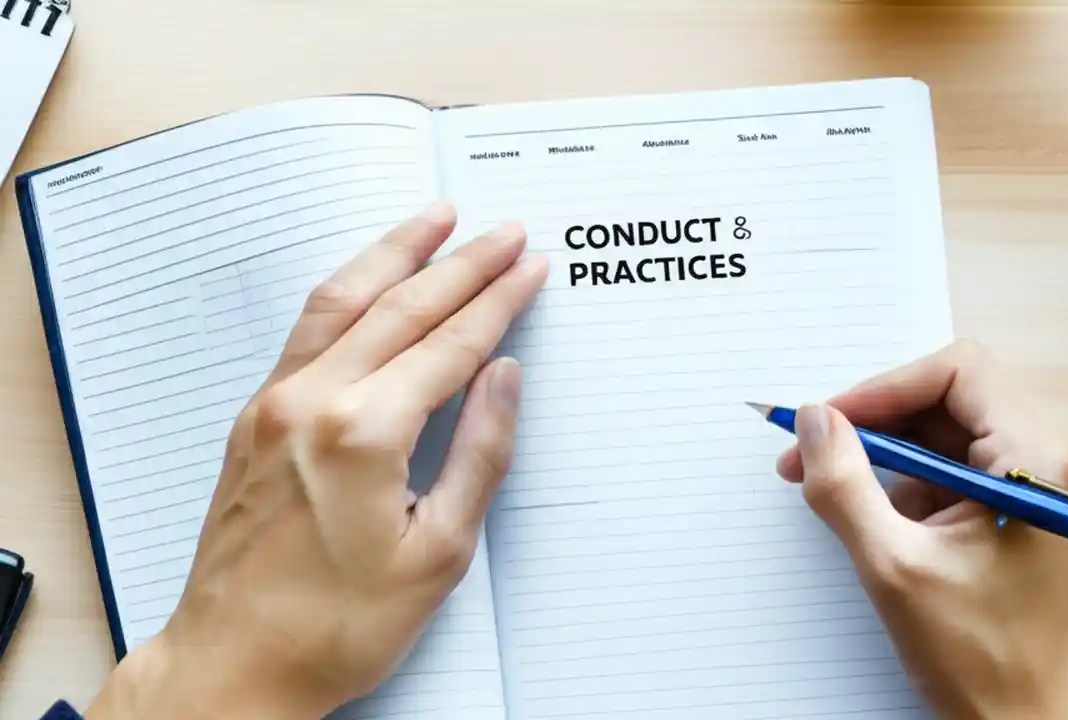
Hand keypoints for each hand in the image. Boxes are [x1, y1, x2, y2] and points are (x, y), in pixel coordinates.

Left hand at [85, 203, 548, 719]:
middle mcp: (313, 401)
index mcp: (364, 433)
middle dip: (462, 263)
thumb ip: (478, 453)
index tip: (530, 267)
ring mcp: (275, 404)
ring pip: (343, 300)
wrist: (234, 661)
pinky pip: (309, 329)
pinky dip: (349, 290)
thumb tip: (503, 379)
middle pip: (402, 307)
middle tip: (504, 232)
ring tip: (435, 218)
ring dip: (395, 252)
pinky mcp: (256, 417)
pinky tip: (370, 278)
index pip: (450, 345)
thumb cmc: (335, 625)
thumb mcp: (438, 551)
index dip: (499, 301)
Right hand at [777, 341, 1067, 719]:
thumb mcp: (892, 566)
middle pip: (949, 398)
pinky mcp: (1020, 507)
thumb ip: (845, 484)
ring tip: (832, 489)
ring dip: (884, 453)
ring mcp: (1038, 484)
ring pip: (945, 432)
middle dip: (876, 421)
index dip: (885, 388)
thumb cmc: (981, 660)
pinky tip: (872, 516)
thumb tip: (816, 421)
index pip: (959, 373)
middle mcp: (1051, 461)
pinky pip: (952, 467)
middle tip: (813, 450)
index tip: (831, 419)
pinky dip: (904, 481)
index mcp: (1040, 461)